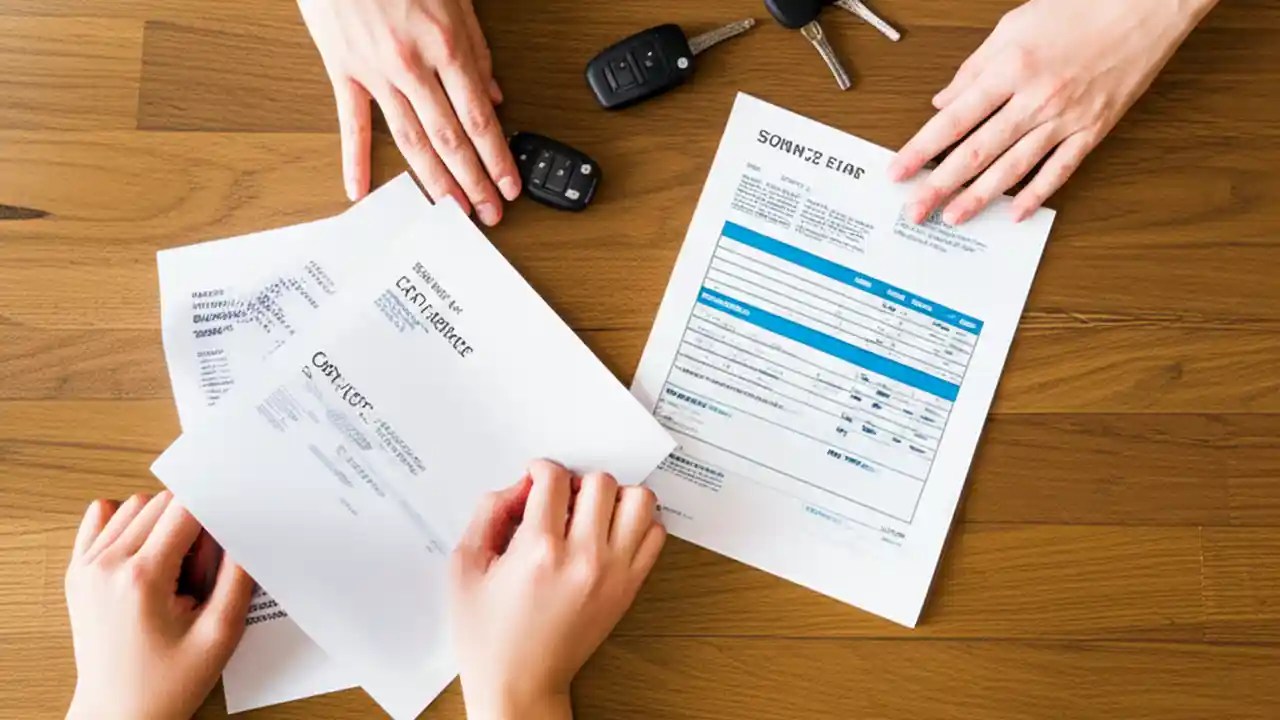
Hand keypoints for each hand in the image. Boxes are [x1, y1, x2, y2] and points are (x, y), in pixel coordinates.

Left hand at [64, 492, 254, 719]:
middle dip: (190, 525)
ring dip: (161, 524)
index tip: (220, 546)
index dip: (212, 519)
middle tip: (197, 572)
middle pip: (161, 502)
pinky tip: (144, 555)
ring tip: (172, 570)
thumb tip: (243, 533)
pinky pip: (103, 519)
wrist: (117, 715)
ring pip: (134, 505)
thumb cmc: (166, 684)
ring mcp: (86, 567)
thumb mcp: (220, 635)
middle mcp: (106, 565)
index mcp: (141, 578)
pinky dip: (128, 524)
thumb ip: (237, 577)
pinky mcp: (77, 571)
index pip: (184, 508)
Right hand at [298, 0, 520, 224]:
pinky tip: (359, 191)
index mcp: (444, 44)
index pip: (479, 117)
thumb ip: (477, 49)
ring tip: (451, 209)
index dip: (498, 157)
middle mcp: (410, 64)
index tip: (511, 185)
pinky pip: (351, 124)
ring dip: (434, 180)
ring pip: (410, 139)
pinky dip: (355, 160)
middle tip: (490, 212)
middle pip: (450, 137)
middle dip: (474, 181)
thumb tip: (494, 96)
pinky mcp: (343, 70)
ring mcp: (374, 71)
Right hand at [449, 460, 666, 719]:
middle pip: (600, 482)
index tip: (534, 481)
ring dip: (615, 497)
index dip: (540, 470)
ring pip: (638, 500)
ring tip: (591, 512)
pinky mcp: (630, 587)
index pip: (554, 478)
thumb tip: (518, 486)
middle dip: (576, 482)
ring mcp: (614, 573)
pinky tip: (611, 533)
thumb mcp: (466, 568)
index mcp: (538, 550)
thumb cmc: (489, 634)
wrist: (520, 683)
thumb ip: (489, 514)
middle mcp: (583, 558)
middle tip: (561, 500)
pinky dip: (638, 523)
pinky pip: (655, 534)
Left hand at [889, 0, 1218, 224]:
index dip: (921, 150)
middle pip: (977, 151)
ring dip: (979, 197)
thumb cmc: (1082, 7)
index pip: (954, 120)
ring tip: (953, 216)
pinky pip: (1059, 169)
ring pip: (1013, 167)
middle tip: (916, 209)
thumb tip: (944, 102)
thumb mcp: (1014, 25)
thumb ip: (974, 68)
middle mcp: (1036, 98)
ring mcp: (1065, 118)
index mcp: (1010, 69)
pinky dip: (1036, 193)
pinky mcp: (1093, 129)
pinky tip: (1015, 212)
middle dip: (940, 185)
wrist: (1145, 5)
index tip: (898, 171)